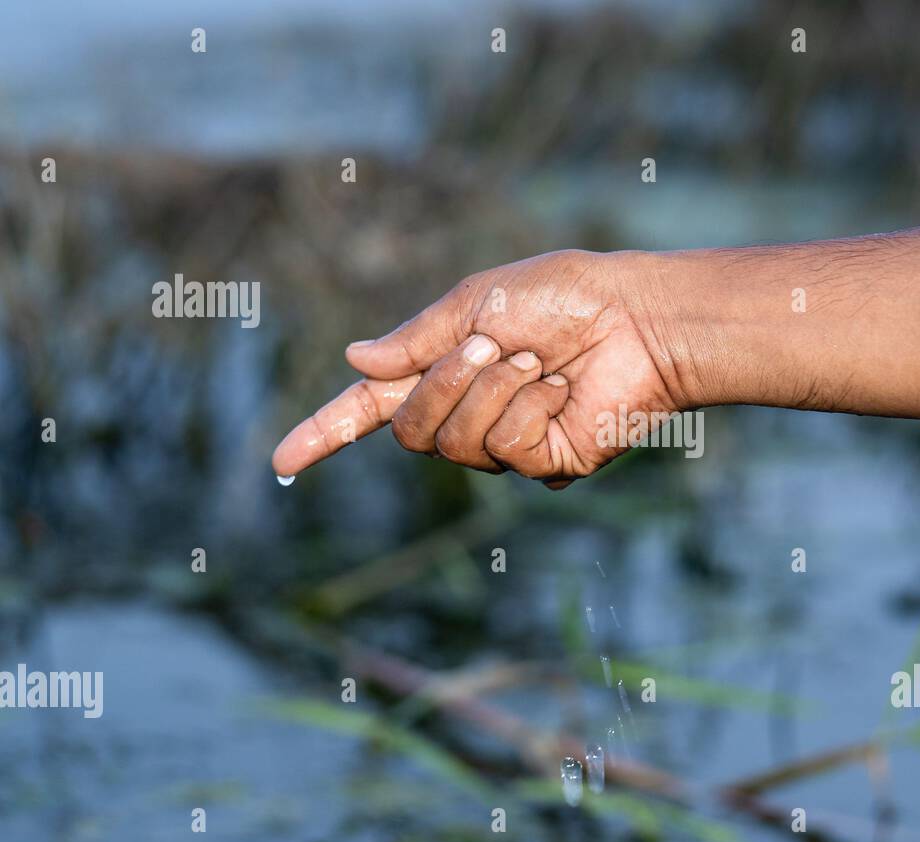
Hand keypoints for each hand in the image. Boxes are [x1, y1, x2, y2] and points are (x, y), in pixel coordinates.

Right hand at [271, 250, 690, 487]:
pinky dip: (529, 407)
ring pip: (455, 443)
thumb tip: (355, 363)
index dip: (326, 434)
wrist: (636, 318)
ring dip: (492, 389)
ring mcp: (508, 446)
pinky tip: (562, 390)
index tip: (282, 462)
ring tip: (537, 361)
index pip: (372, 412)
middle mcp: (471, 414)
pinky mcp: (546, 465)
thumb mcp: (476, 304)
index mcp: (446, 370)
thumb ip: (416, 341)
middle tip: (494, 344)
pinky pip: (505, 448)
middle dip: (444, 383)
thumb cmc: (563, 297)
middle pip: (412, 432)